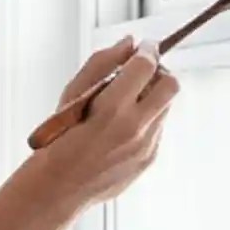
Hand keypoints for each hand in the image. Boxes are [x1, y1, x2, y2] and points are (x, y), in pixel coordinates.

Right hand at [38, 37, 178, 206]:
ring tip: (125, 102)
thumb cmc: (59, 138)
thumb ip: (101, 63)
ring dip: (152, 96)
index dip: (148, 50)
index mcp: (112, 108)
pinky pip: (158, 128)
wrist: (59, 186)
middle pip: (171, 84)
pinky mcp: (150, 159)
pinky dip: (146, 119)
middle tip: (143, 71)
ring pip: (166, 107)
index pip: (146, 65)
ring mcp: (146, 146)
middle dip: (160, 71)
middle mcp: (135, 128)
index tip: (145, 45)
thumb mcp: (72, 94)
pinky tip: (121, 127)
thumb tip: (128, 43)